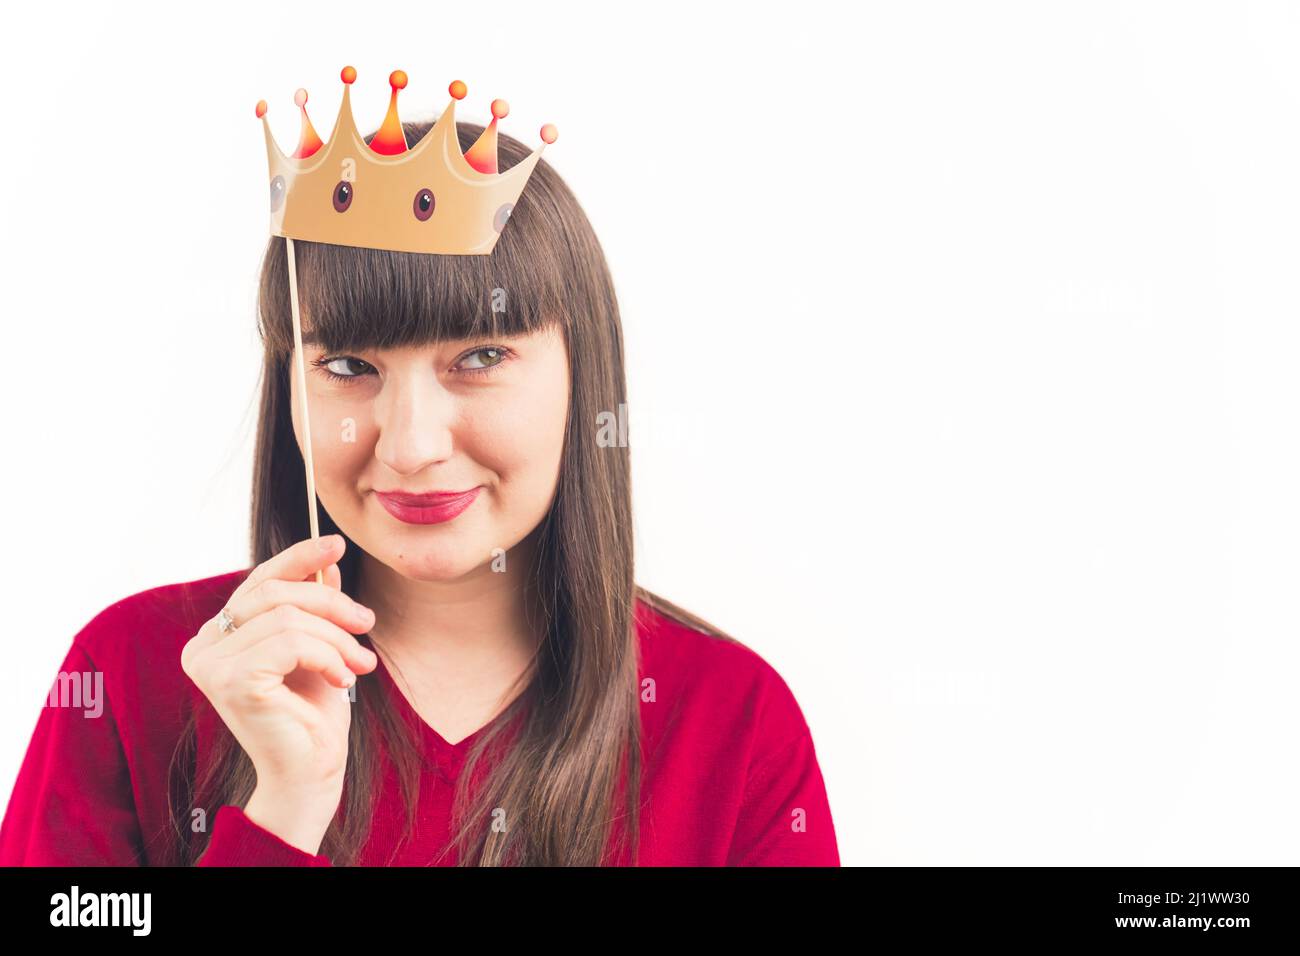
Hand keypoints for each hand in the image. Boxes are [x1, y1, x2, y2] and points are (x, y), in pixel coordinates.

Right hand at [181, 535, 377, 835]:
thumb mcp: (319, 649)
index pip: (259, 582)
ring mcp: (211, 665)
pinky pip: (291, 642)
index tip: (338, 545)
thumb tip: (326, 561)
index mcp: (217, 637)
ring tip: (361, 664)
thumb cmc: (312, 717)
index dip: (299, 558)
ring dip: (337, 637)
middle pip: (274, 592)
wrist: (310, 776)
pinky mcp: (231, 681)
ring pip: (288, 617)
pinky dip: (327, 655)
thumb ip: (313, 607)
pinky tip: (343, 679)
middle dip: (330, 602)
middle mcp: (203, 647)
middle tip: (367, 623)